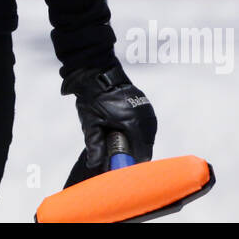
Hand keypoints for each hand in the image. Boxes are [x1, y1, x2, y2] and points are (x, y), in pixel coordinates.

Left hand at [60, 61, 156, 184]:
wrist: (97, 73)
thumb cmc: (93, 97)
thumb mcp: (91, 123)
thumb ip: (95, 145)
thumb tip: (95, 164)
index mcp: (133, 124)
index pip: (142, 154)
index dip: (131, 162)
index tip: (120, 166)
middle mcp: (145, 118)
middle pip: (146, 147)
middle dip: (132, 153)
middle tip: (116, 154)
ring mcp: (147, 112)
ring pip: (147, 137)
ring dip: (135, 142)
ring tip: (118, 139)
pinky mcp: (146, 106)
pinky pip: (146, 126)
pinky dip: (137, 132)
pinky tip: (124, 130)